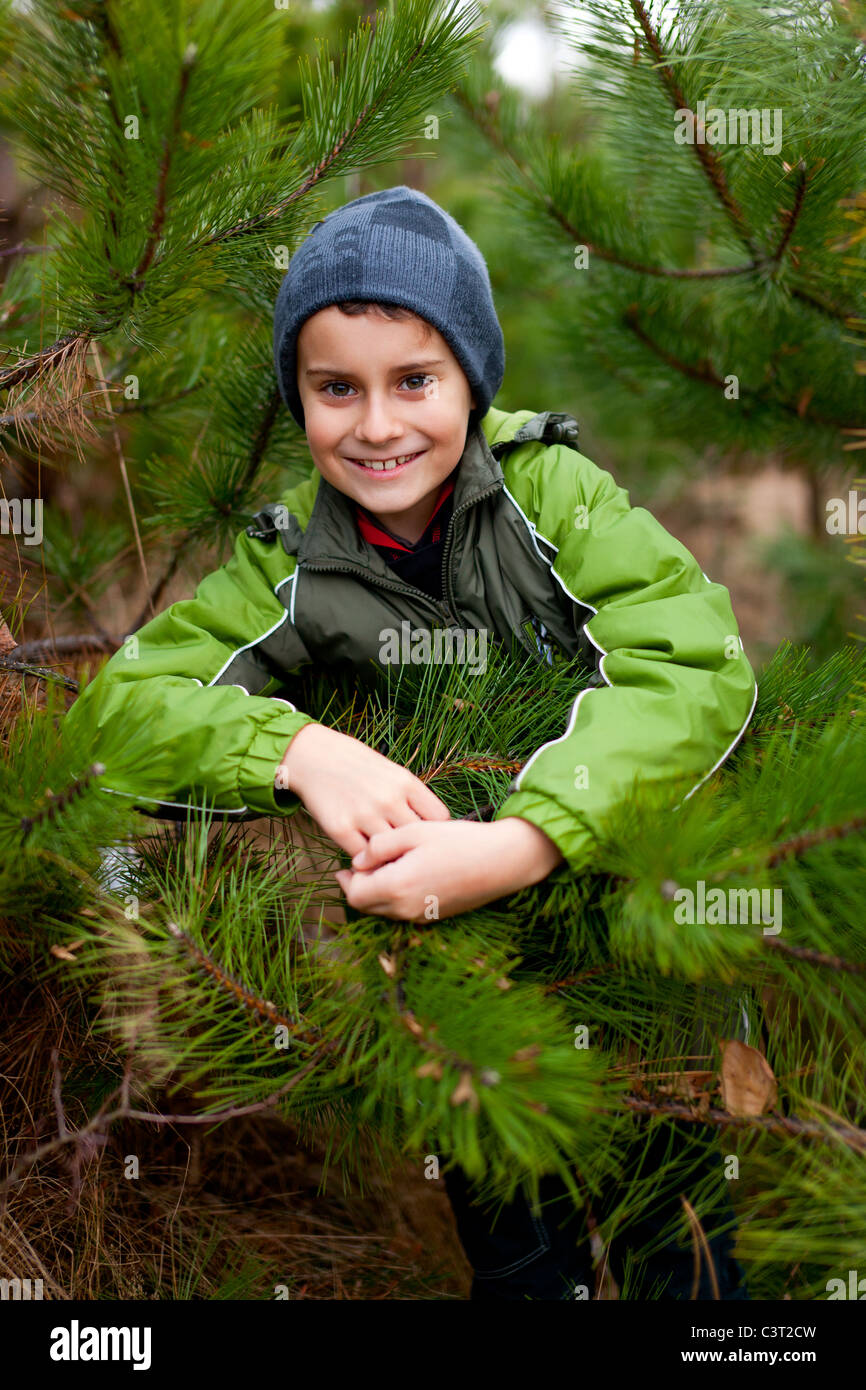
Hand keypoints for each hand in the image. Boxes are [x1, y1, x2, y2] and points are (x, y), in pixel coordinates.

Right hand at [277, 722, 450, 857]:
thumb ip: (412, 796)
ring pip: (390, 851)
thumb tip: (433, 826)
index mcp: (406, 782)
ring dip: (389, 857)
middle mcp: (388, 799)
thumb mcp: (392, 771)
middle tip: (409, 854)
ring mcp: (365, 814)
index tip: (426, 834)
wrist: (314, 756)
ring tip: (387, 859)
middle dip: (413, 847)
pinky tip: (366, 857)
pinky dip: (366, 860)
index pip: (439, 817)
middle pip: (416, 838)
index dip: (434, 828)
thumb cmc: (357, 765)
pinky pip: (363, 857)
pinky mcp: (341, 828)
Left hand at [334, 816, 564, 921]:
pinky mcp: (435, 917)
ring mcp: (422, 917)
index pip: (354, 894)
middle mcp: (406, 909)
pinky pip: (403, 911)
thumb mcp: (415, 832)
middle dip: (359, 887)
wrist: (502, 861)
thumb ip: (380, 846)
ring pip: (384, 911)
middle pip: (366, 907)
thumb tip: (357, 861)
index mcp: (397, 887)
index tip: (348, 863)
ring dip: (377, 893)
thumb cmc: (459, 841)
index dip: (346, 879)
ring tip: (385, 866)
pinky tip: (406, 874)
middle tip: (361, 865)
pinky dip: (395, 897)